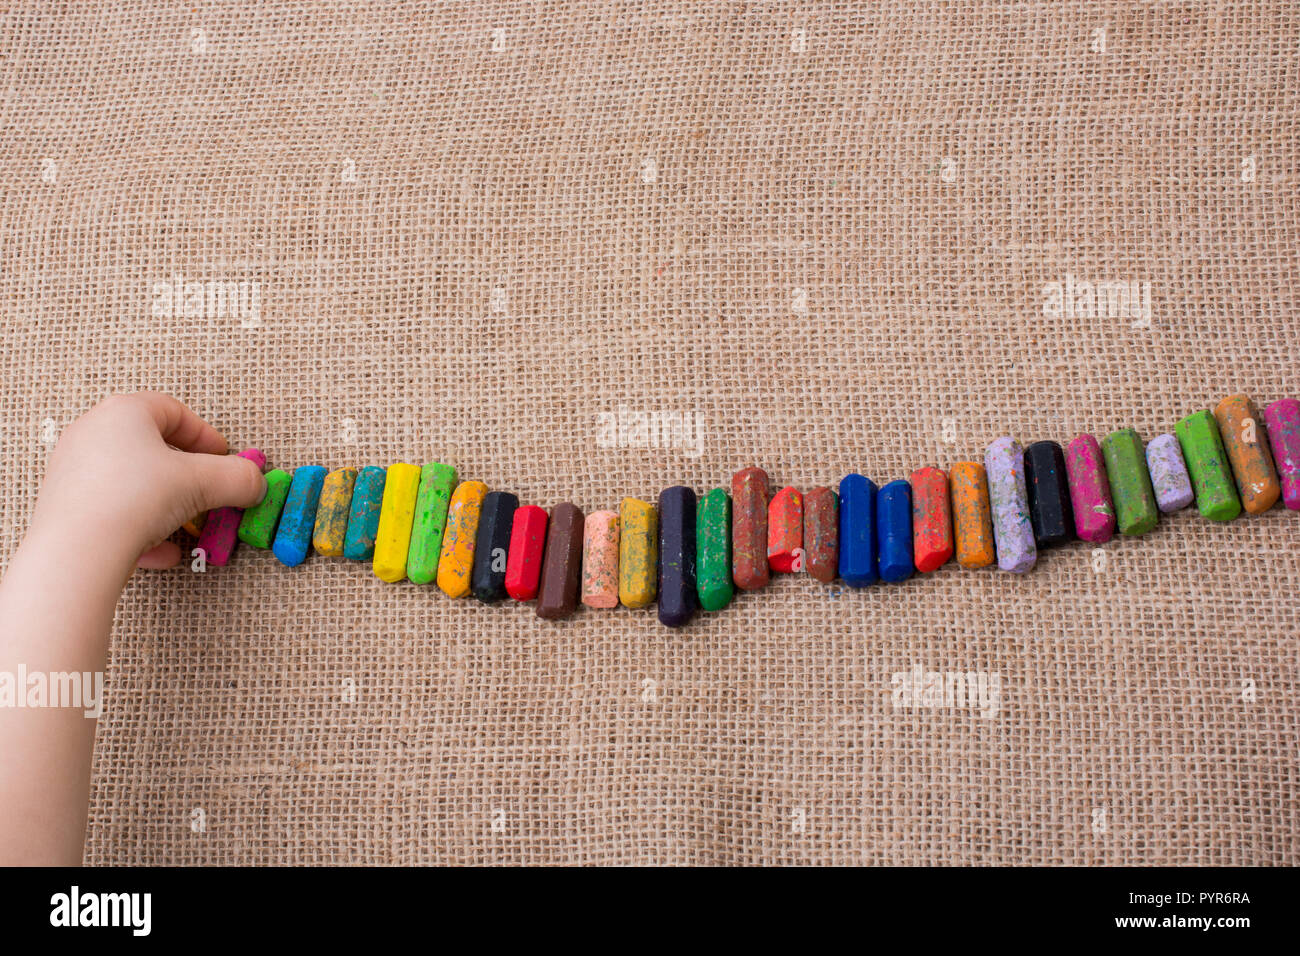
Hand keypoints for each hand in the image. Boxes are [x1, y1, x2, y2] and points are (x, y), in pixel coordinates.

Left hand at [28, 392, 266, 569]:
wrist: (77, 550)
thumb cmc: (134, 498)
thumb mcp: (203, 483)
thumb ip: (237, 478)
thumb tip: (255, 482)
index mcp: (123, 412)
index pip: (173, 411)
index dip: (205, 435)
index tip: (224, 458)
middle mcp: (92, 433)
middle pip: (151, 447)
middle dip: (187, 473)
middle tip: (208, 491)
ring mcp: (73, 470)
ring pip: (132, 482)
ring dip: (166, 504)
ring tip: (186, 526)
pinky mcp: (64, 506)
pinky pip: (113, 510)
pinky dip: (141, 528)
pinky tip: (161, 552)